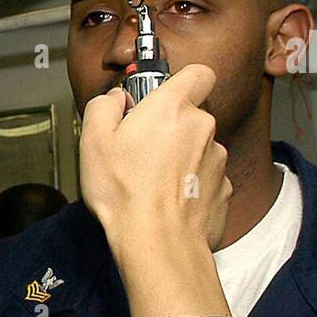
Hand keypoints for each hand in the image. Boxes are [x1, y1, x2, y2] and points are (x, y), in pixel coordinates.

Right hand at [79, 65, 232, 316]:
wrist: (157, 242)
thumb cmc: (124, 190)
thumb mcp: (92, 140)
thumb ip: (104, 106)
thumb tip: (117, 99)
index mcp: (173, 107)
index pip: (199, 73)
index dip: (183, 81)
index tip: (162, 98)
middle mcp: (203, 127)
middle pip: (193, 116)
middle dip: (172, 129)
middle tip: (142, 151)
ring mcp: (218, 160)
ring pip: (200, 149)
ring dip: (183, 159)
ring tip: (153, 183)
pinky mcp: (224, 190)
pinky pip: (206, 179)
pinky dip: (191, 187)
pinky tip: (169, 203)